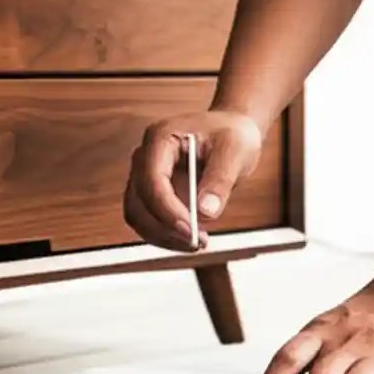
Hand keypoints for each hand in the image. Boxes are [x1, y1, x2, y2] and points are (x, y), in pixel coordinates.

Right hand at [123, 110, 263, 251]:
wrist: (229, 132)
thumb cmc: (231, 134)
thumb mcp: (235, 151)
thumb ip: (220, 180)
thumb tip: (205, 212)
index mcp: (161, 138)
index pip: (151, 180)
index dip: (167, 209)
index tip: (190, 229)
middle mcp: (145, 157)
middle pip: (139, 202)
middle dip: (165, 227)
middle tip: (197, 241)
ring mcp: (145, 176)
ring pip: (139, 216)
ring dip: (164, 236)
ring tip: (197, 242)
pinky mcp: (151, 194)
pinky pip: (148, 221)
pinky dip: (166, 236)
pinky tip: (189, 238)